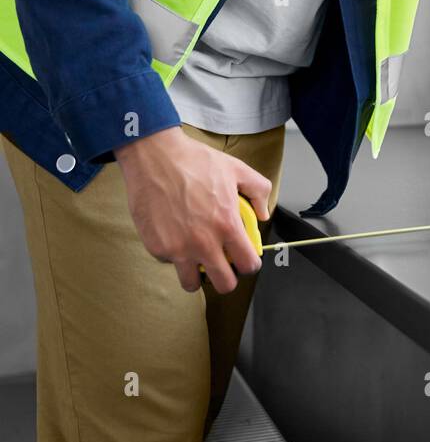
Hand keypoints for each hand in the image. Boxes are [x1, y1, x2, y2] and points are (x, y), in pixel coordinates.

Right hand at [114, 126, 272, 292]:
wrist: (155, 157)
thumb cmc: (194, 161)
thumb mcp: (236, 169)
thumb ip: (258, 191)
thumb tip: (263, 213)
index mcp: (226, 225)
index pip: (248, 264)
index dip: (250, 264)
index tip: (245, 260)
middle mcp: (203, 242)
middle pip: (224, 285)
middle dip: (227, 277)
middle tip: (223, 264)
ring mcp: (178, 249)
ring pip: (192, 284)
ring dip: (197, 274)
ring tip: (197, 257)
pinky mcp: (157, 248)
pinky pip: (170, 263)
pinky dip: (175, 255)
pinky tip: (176, 234)